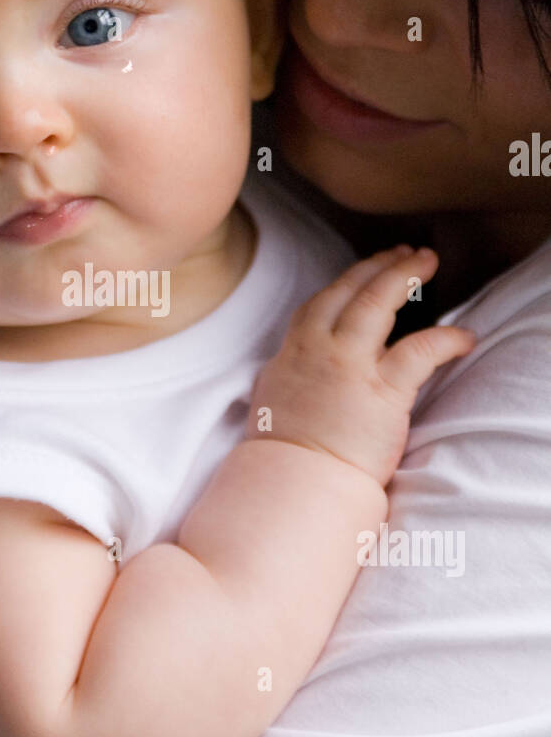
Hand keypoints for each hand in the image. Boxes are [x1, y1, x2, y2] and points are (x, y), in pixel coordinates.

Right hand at [246, 245, 475, 486]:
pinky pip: (421, 349)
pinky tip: (465, 336)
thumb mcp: (272, 399)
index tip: (367, 269)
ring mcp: (349, 365)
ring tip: (425, 260)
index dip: (347, 281)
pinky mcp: (383, 389)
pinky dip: (447, 337)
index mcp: (292, 353)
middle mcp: (318, 349)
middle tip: (405, 252)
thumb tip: (290, 366)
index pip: (320, 304)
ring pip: (376, 301)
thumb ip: (288, 373)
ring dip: (403, 275)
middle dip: (379, 265)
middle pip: (349, 289)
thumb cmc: (283, 454)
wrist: (294, 483)